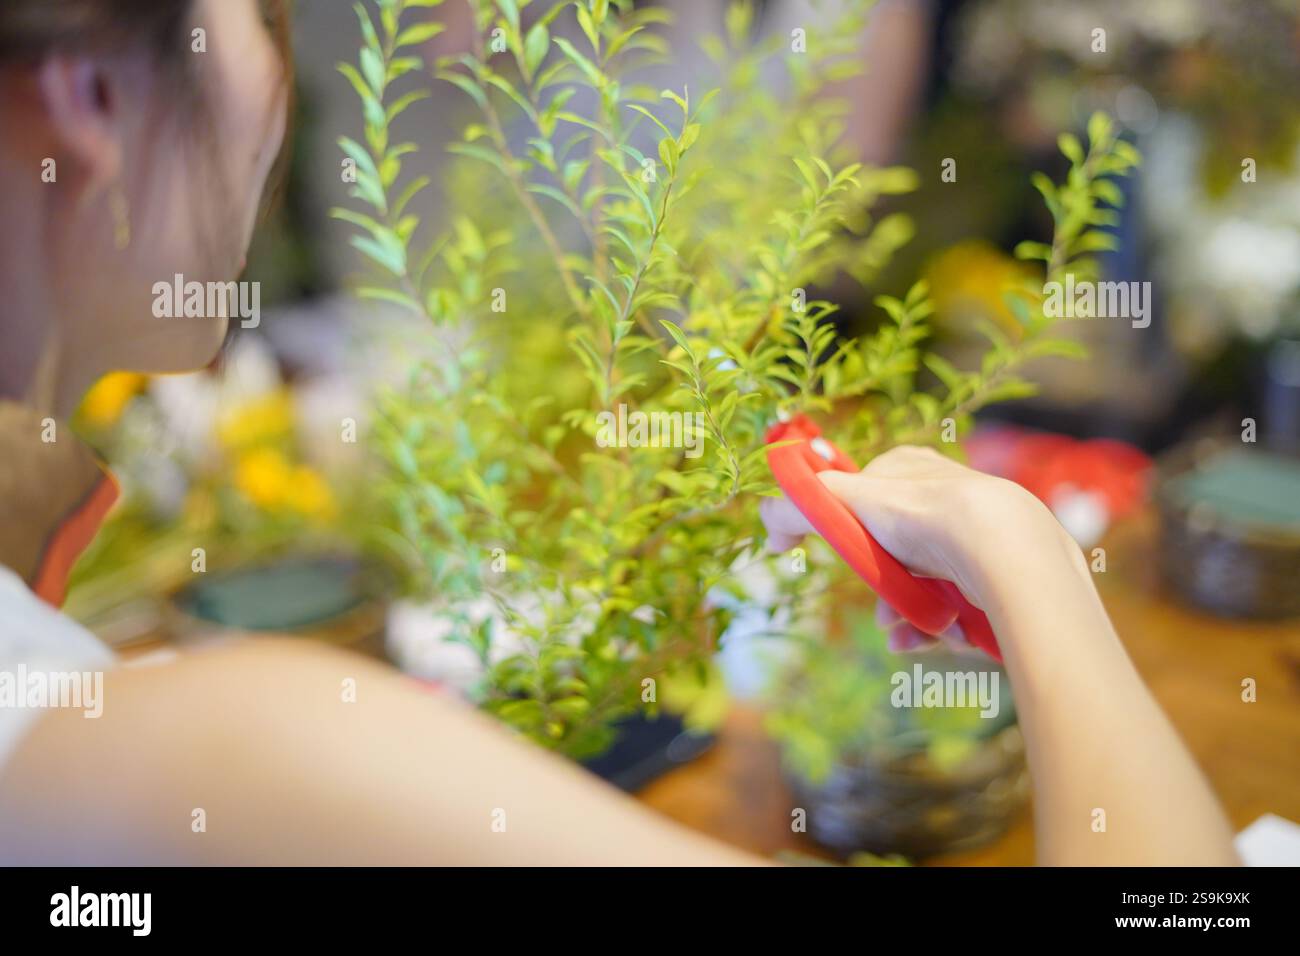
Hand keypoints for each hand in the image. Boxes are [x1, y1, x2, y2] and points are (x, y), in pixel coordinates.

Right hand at [760, 444, 1083, 652]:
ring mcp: (973, 539)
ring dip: (903, 615)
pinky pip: (954, 607)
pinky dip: (935, 628)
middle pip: (892, 553)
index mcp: (911, 470)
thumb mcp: (844, 500)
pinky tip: (928, 640)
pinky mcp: (997, 576)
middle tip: (879, 610)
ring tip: (904, 633)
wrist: (1003, 548)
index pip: (865, 499)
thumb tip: (769, 521)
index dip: (846, 534)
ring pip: (921, 587)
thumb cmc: (922, 515)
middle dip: (879, 588)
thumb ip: (799, 505)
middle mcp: (945, 500)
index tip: (837, 559)